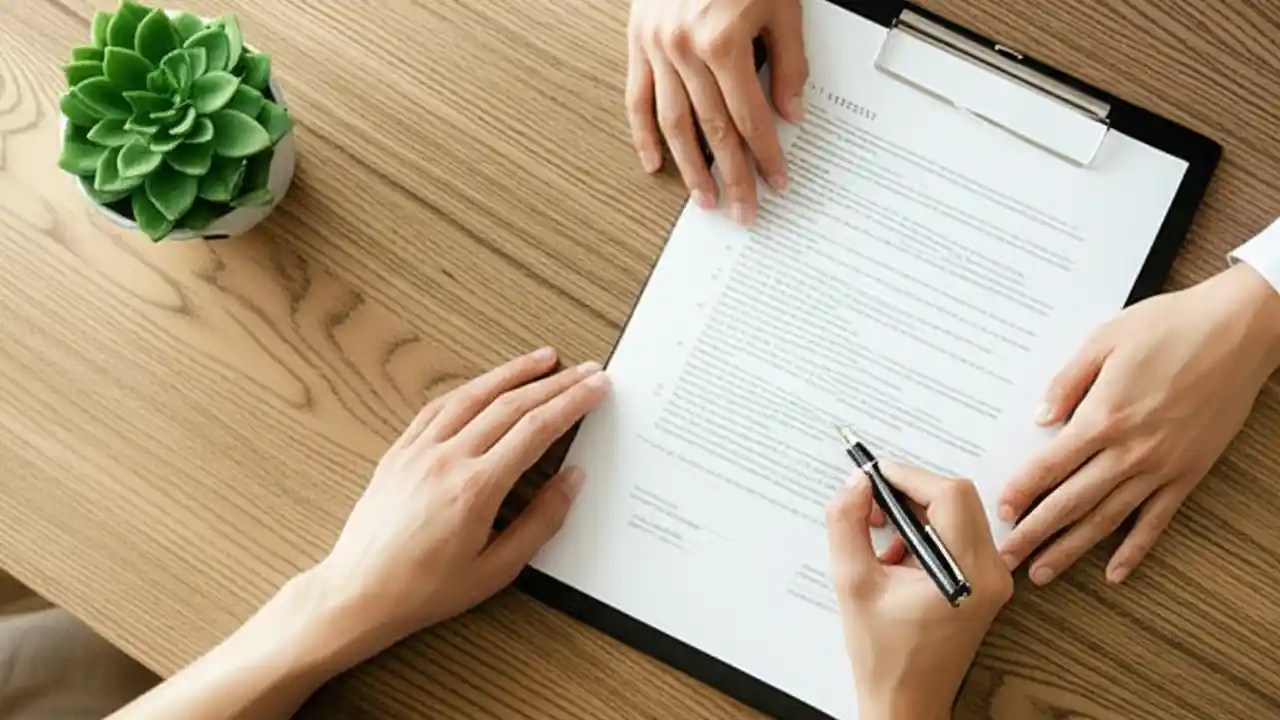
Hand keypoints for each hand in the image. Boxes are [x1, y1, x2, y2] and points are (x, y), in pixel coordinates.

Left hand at [315, 348, 609, 659]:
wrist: (359, 593)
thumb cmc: (424, 590)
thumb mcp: (496, 570)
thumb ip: (541, 522)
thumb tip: (571, 480)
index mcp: (476, 489)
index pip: (536, 429)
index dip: (572, 403)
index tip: (596, 387)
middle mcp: (447, 459)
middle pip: (512, 405)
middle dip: (556, 383)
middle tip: (585, 369)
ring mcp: (419, 450)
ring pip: (474, 395)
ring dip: (513, 372)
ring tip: (544, 358)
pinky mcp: (399, 452)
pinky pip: (438, 407)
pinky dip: (470, 388)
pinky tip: (486, 381)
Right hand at [627, 0, 807, 225]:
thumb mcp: (781, 5)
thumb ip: (789, 62)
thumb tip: (791, 114)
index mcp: (723, 41)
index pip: (750, 117)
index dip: (766, 156)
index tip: (777, 183)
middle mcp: (686, 50)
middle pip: (713, 130)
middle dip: (733, 177)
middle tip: (745, 211)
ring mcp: (657, 49)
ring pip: (674, 124)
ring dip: (690, 169)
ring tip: (705, 200)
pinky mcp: (638, 43)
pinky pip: (637, 100)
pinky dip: (643, 136)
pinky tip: (654, 165)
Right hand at [827, 463, 1012, 719]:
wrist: (906, 701)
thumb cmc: (884, 655)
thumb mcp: (853, 583)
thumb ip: (848, 524)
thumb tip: (856, 484)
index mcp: (969, 573)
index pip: (950, 495)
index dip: (907, 476)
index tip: (873, 475)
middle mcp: (992, 572)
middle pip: (957, 499)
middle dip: (909, 492)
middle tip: (871, 505)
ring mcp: (992, 578)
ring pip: (956, 513)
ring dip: (914, 514)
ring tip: (880, 540)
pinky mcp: (984, 582)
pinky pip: (956, 534)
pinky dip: (923, 532)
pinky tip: (895, 560)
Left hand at [1000, 263, 1279, 585]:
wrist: (1238, 331)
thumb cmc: (1169, 328)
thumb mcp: (1104, 340)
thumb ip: (1067, 383)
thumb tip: (1040, 419)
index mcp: (1104, 418)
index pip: (1050, 466)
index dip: (1021, 492)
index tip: (1000, 512)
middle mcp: (1131, 451)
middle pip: (1071, 503)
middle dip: (1034, 534)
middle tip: (1004, 560)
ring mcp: (1162, 467)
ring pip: (1107, 519)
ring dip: (1072, 549)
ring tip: (1043, 572)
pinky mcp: (1189, 474)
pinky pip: (1156, 521)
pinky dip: (1135, 550)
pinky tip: (1115, 573)